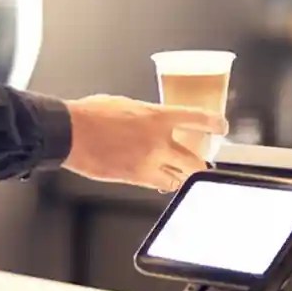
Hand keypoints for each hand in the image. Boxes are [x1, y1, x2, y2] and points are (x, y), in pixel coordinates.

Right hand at [62, 95, 227, 192]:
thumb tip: (157, 121)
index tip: (222, 126)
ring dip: (185, 177)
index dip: (214, 124)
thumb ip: (148, 115)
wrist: (69, 133)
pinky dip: (165, 184)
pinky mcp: (135, 178)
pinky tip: (163, 181)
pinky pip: (159, 185)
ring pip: (181, 179)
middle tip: (205, 162)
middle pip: (196, 161)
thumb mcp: (127, 105)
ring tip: (186, 175)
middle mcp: (157, 142)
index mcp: (156, 117)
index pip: (197, 119)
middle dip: (203, 164)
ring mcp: (147, 163)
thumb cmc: (91, 114)